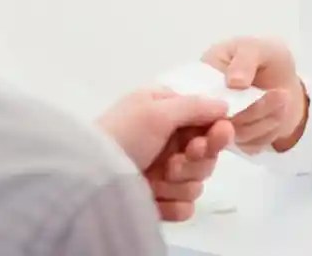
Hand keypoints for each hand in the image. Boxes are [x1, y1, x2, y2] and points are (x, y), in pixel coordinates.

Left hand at [98, 89, 234, 221]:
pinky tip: (152, 197)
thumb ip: (194, 106)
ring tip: (154, 178)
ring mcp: (163, 173)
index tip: (216, 136)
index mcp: (166, 114)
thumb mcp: (155, 110)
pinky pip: (185, 206)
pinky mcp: (159, 201)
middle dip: (194, 161)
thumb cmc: (122, 135)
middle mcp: (167, 142)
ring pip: (197, 183)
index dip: (216, 132)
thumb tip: (224, 105)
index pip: (208, 124)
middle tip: (174, 162)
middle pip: (208, 156)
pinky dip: (170, 204)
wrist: (88, 178)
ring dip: (178, 183)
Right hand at [201, 36, 306, 153]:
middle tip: (281, 95)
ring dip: (265, 119)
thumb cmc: (266, 58)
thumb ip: (244, 60)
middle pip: (217, 121)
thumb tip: (233, 83)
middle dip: (252, 110)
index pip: (197, 98)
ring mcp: (219, 127)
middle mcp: (204, 106)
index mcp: (200, 77)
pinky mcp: (236, 142)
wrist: (284, 82)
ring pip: (236, 135)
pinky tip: (279, 115)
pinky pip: (249, 145)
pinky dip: (268, 132)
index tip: (248, 89)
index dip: (218, 100)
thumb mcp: (258, 48)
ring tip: (284, 100)